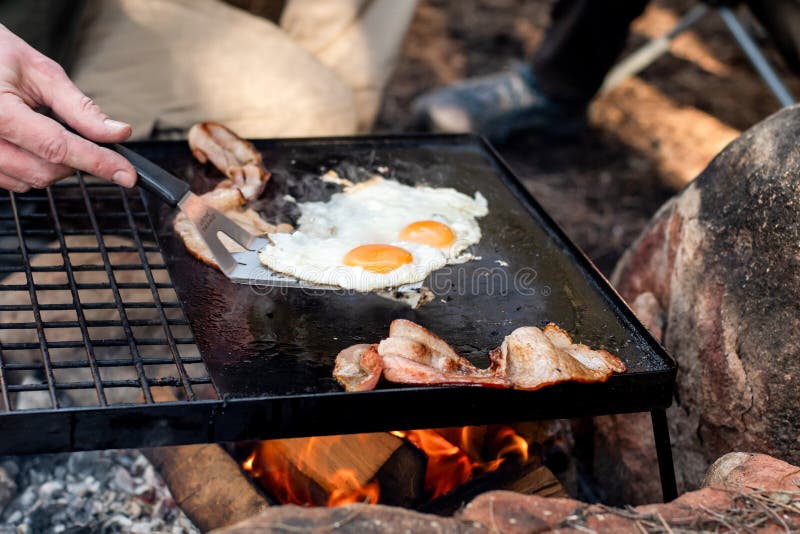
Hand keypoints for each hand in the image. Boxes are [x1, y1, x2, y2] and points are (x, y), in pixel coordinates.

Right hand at [0, 24, 135, 191]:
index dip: (98, 162)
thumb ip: (79, 107)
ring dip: (54, 166)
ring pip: (31, 181)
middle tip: (84, 137)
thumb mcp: (40, 72)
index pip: (57, 147)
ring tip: (49, 133)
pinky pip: (14, 181)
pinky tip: (33, 145)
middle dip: (76, 160)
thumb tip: (118, 132)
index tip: (127, 174)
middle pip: (46, 171)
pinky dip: (33, 169)